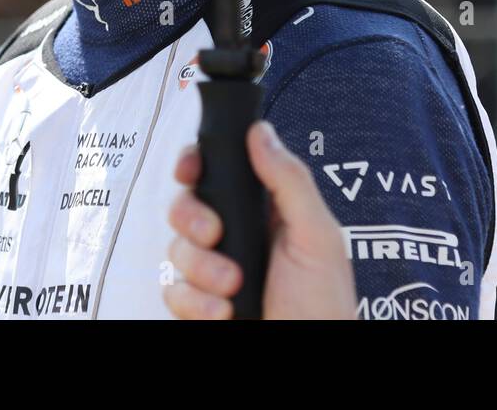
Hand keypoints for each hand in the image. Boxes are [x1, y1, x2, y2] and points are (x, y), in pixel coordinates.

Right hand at [164, 120, 356, 318]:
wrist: (308, 364)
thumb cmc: (325, 306)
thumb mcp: (318, 236)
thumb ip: (289, 182)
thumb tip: (260, 133)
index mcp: (264, 210)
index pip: (218, 171)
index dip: (196, 163)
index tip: (190, 169)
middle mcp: (234, 235)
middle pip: (185, 205)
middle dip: (193, 218)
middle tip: (215, 234)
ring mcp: (212, 272)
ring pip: (175, 249)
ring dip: (202, 269)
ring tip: (235, 288)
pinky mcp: (198, 306)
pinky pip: (171, 291)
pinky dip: (194, 303)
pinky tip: (223, 313)